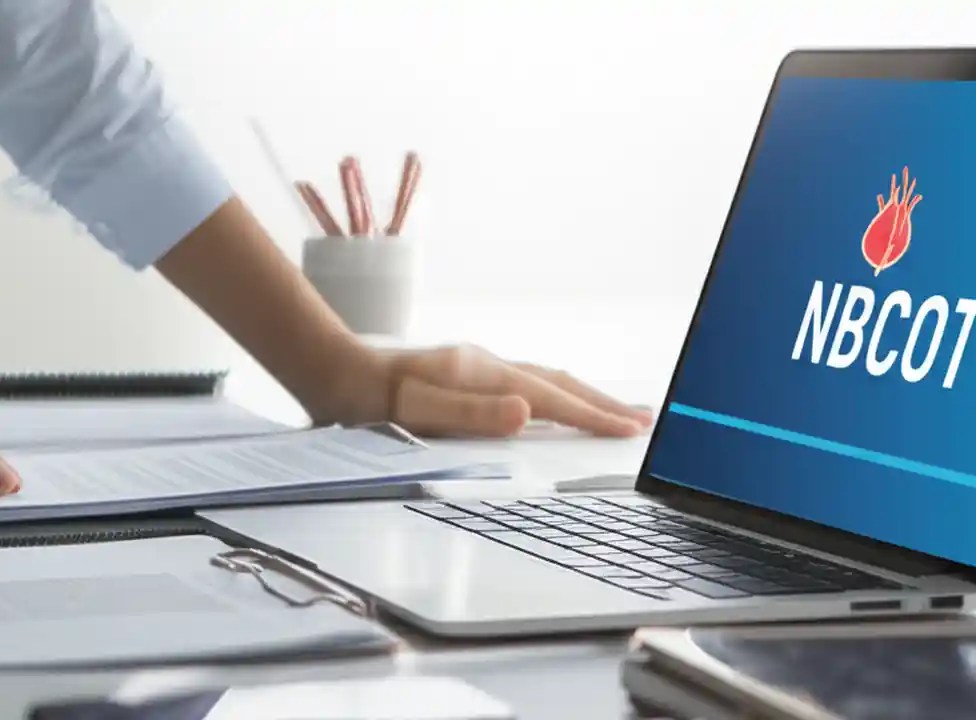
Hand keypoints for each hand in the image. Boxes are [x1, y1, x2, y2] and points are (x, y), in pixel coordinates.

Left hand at [328, 344, 654, 437]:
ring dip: (581, 397)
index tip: (632, 431)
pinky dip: (554, 396)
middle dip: (601, 403)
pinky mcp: (465, 378)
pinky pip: (525, 384)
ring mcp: (476, 369)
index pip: (551, 398)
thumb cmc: (369, 399)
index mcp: (482, 373)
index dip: (594, 417)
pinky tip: (550, 410)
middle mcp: (486, 365)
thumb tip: (528, 413)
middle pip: (558, 382)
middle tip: (642, 421)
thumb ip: (471, 412)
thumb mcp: (417, 409)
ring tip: (611, 412)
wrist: (333, 374)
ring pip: (544, 381)